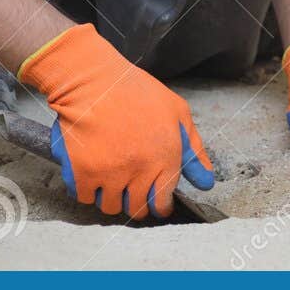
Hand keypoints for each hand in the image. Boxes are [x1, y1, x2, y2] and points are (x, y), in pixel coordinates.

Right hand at [19, 23, 213, 218]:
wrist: (92, 80)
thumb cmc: (136, 91)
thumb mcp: (177, 112)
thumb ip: (194, 149)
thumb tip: (206, 182)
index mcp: (166, 156)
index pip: (163, 202)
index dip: (160, 206)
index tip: (156, 203)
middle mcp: (140, 169)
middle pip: (137, 209)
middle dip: (137, 204)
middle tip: (132, 190)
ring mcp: (110, 173)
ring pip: (111, 206)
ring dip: (112, 197)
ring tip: (113, 179)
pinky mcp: (83, 173)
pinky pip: (86, 197)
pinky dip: (88, 189)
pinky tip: (93, 173)